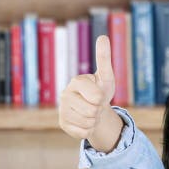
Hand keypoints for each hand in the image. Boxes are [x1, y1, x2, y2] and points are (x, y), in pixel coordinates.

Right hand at [58, 35, 122, 151]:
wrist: (96, 110)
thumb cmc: (101, 91)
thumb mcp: (106, 76)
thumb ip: (104, 58)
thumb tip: (103, 36)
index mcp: (76, 81)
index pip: (96, 97)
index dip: (101, 99)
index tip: (98, 94)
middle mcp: (65, 94)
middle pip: (92, 111)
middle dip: (98, 110)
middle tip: (95, 105)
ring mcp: (62, 110)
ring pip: (88, 122)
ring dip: (94, 120)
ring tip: (91, 113)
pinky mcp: (62, 124)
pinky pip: (83, 132)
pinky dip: (88, 129)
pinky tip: (84, 122)